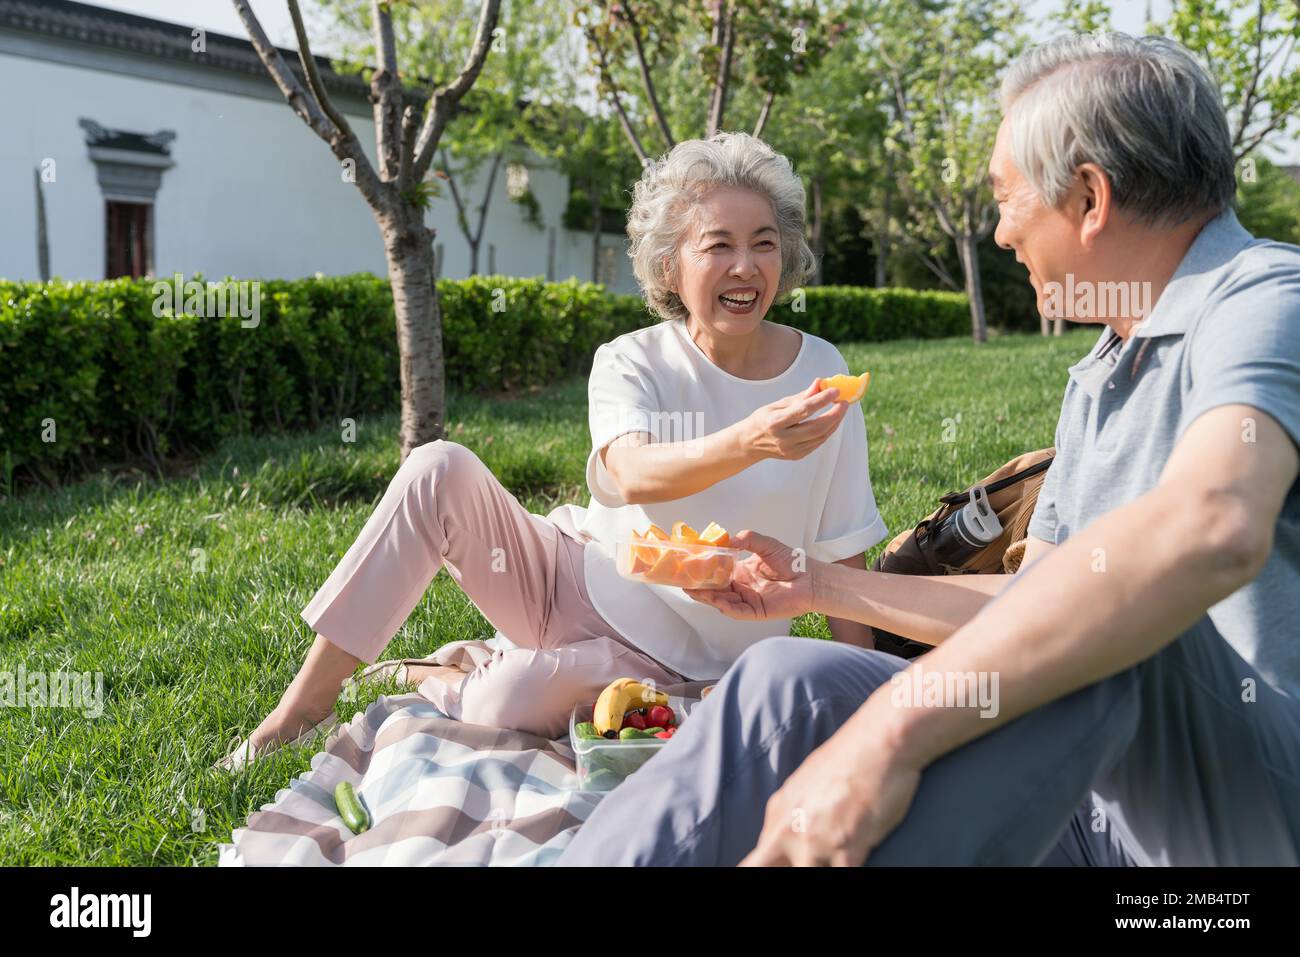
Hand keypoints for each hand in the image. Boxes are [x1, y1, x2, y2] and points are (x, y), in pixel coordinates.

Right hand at [683, 529, 818, 619]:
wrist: (811, 578)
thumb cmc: (791, 562)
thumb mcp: (766, 545)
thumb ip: (748, 540)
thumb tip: (729, 538)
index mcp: (741, 572)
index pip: (717, 572)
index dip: (704, 570)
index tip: (690, 565)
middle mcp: (741, 587)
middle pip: (715, 589)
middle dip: (699, 586)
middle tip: (683, 581)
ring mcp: (747, 600)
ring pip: (722, 600)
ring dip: (707, 596)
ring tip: (692, 590)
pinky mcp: (756, 612)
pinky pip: (737, 611)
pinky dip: (725, 606)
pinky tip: (716, 600)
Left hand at [740, 702, 922, 865]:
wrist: (880, 742)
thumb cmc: (852, 755)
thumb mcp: (808, 780)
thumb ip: (795, 811)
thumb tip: (792, 832)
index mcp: (779, 811)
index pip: (757, 859)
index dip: (772, 867)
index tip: (784, 865)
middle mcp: (789, 828)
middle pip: (762, 868)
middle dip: (777, 872)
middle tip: (804, 863)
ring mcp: (815, 841)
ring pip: (806, 874)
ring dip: (820, 870)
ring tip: (834, 861)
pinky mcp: (846, 848)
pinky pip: (840, 877)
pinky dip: (851, 872)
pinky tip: (857, 861)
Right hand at [741, 379, 848, 460]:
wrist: (750, 443)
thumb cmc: (764, 419)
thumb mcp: (778, 404)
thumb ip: (801, 396)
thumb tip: (821, 383)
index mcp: (775, 422)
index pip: (803, 410)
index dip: (822, 400)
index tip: (835, 390)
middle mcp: (783, 439)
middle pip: (816, 428)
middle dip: (834, 414)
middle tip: (844, 402)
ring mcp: (790, 450)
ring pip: (820, 437)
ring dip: (834, 422)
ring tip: (840, 409)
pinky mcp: (796, 456)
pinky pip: (818, 443)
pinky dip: (827, 431)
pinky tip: (831, 421)